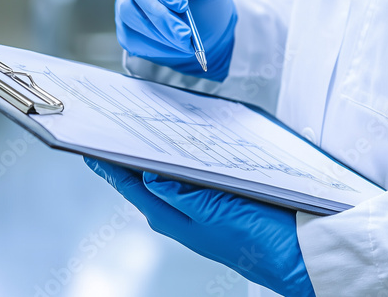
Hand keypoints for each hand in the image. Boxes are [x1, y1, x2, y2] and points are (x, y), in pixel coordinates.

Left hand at [85, 157, 314, 296]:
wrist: (297, 255)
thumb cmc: (258, 240)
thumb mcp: (215, 212)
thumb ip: (181, 193)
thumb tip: (149, 175)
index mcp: (173, 219)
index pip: (131, 187)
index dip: (110, 167)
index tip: (90, 147)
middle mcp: (182, 216)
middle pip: (146, 182)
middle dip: (129, 159)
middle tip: (113, 132)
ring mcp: (201, 212)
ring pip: (169, 180)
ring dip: (156, 159)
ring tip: (141, 135)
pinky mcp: (220, 206)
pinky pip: (193, 180)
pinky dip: (184, 164)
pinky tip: (184, 151)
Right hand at [115, 0, 237, 81]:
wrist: (206, 28)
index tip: (180, 2)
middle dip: (160, 13)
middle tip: (185, 32)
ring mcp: (125, 4)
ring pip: (129, 14)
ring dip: (159, 32)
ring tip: (185, 42)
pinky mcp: (125, 30)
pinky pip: (130, 38)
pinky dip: (155, 47)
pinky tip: (176, 49)